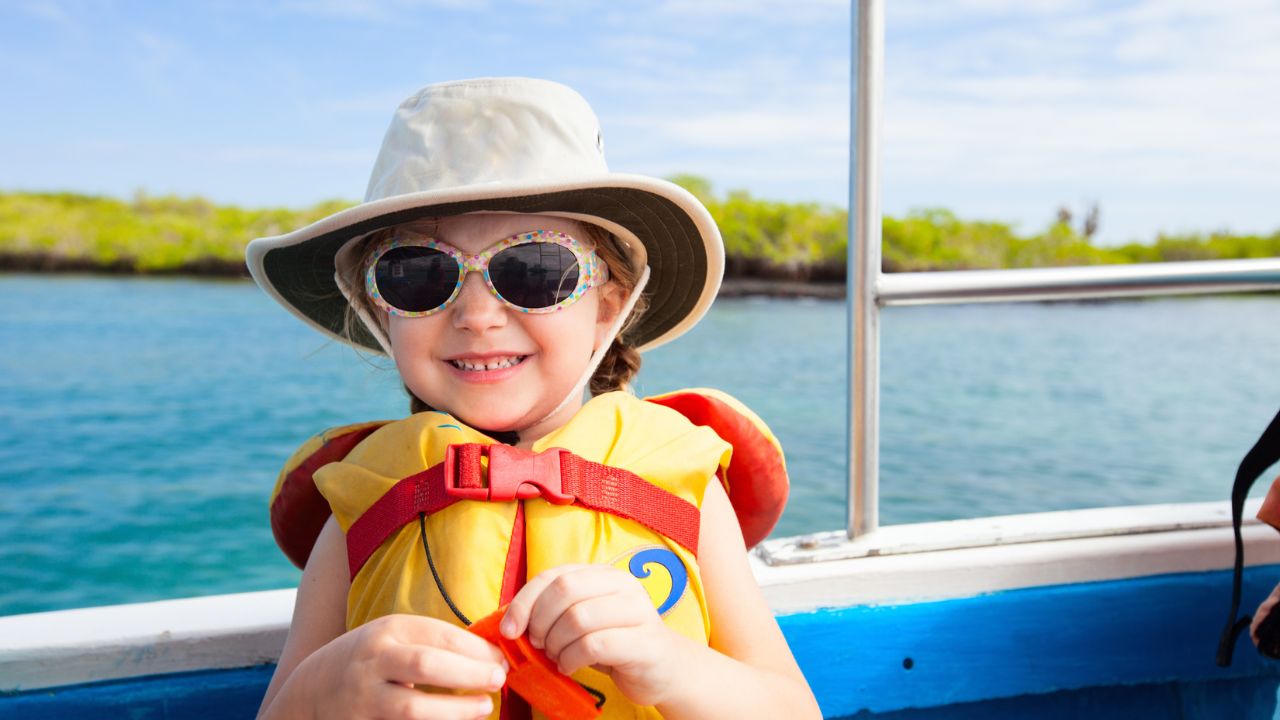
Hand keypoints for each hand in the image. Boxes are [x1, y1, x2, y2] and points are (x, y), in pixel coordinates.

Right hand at [300, 613, 506, 719]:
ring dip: (454, 710)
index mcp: (386, 631)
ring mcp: (364, 698)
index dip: (476, 649)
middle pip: (426, 665)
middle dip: (469, 673)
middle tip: (498, 679)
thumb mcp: (394, 638)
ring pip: (412, 707)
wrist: (310, 691)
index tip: (501, 658)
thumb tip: (489, 653)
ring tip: (484, 707)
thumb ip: (433, 642)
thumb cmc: (368, 660)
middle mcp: (372, 662)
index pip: (438, 635)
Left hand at [499, 564, 683, 706]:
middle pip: (565, 590)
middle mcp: (623, 585)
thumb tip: (510, 621)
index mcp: (604, 574)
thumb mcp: (584, 620)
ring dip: (556, 644)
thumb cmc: (614, 643)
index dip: (525, 601)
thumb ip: (555, 611)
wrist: (663, 670)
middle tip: (537, 645)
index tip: (510, 629)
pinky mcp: (645, 642)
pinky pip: (594, 645)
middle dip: (540, 622)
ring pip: (578, 618)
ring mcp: (638, 612)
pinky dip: (572, 659)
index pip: (555, 575)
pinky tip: (570, 666)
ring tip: (556, 657)